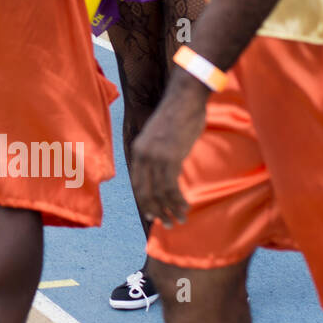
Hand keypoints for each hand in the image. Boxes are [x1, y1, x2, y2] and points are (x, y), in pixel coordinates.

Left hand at [130, 72, 210, 228]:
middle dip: (156, 210)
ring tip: (179, 220)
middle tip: (166, 224)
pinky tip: (185, 207)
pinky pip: (172, 186)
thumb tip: (163, 171)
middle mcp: (143, 155)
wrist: (185, 99)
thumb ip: (157, 152)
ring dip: (170, 209)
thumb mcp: (159, 136)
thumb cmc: (177, 116)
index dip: (144, 201)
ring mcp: (156, 157)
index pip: (137, 183)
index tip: (152, 214)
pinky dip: (178, 200)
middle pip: (146, 191)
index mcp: (137, 150)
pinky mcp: (171, 157)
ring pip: (160, 192)